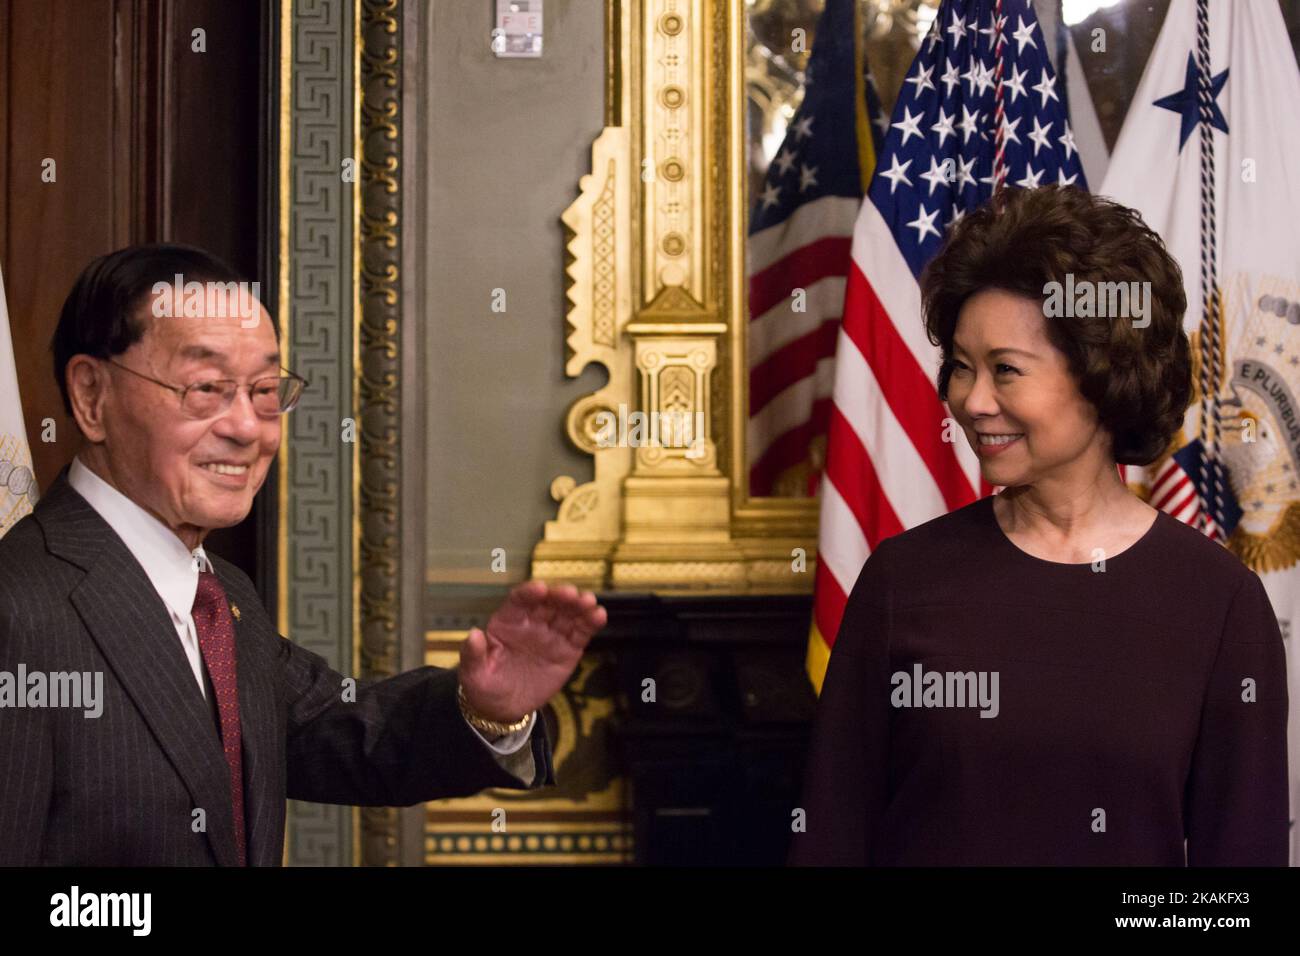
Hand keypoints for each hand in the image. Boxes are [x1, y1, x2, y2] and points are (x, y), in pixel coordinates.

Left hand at [458, 580, 606, 722]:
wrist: (505, 709)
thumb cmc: (485, 687)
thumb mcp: (473, 674)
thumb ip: (473, 655)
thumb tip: (474, 635)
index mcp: (507, 622)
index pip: (519, 601)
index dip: (529, 593)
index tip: (540, 589)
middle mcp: (532, 623)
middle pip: (548, 602)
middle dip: (559, 595)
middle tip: (570, 594)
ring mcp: (551, 634)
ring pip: (567, 613)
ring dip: (579, 605)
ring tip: (588, 602)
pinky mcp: (568, 649)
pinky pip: (581, 633)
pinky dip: (591, 623)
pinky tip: (599, 615)